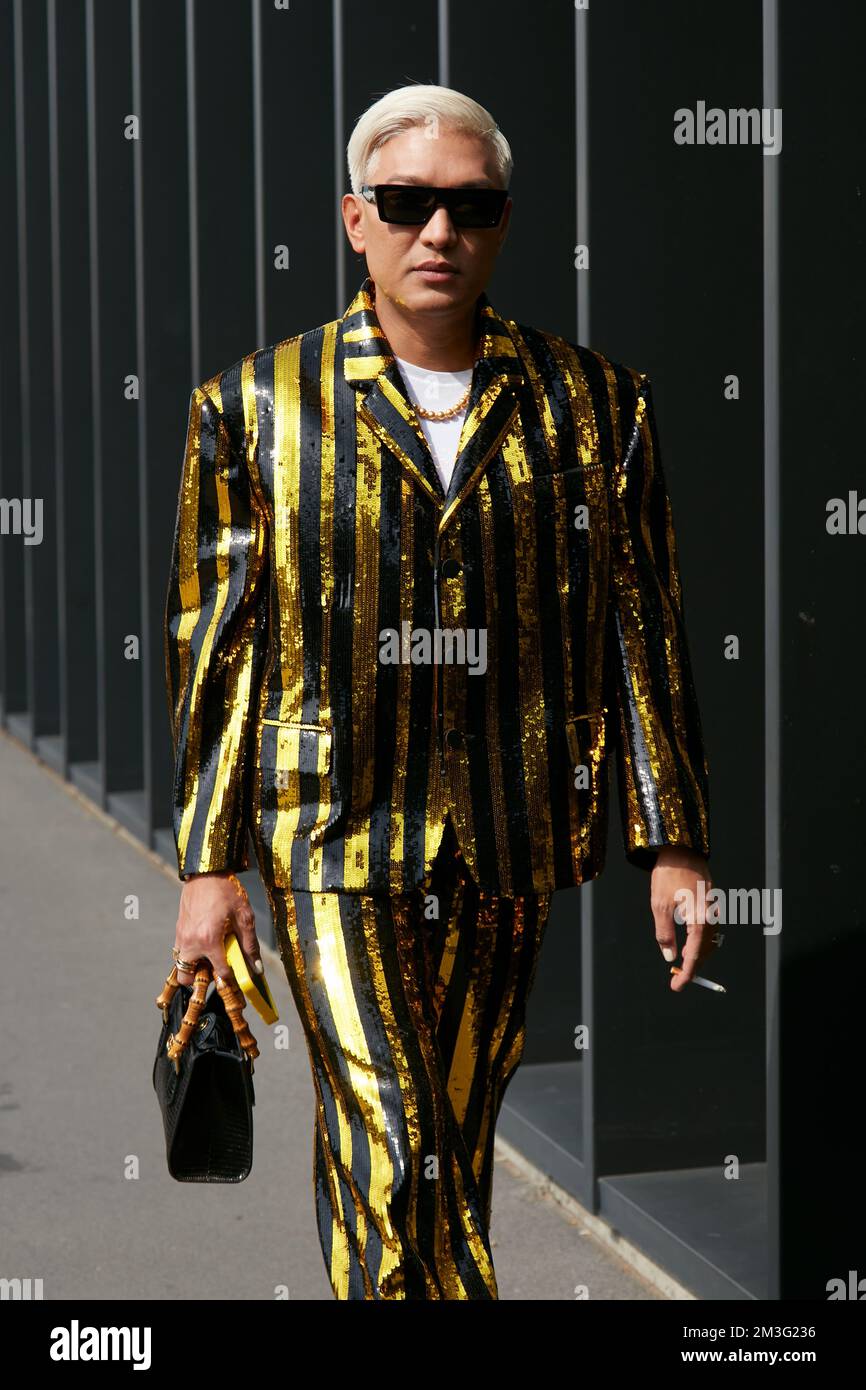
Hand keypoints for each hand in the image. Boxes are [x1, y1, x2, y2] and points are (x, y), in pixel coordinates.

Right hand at [173, 871, 261, 987]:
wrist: (207, 872)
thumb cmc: (226, 891)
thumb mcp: (244, 917)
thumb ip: (250, 945)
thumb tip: (256, 967)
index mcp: (209, 940)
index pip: (220, 973)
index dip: (231, 978)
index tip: (237, 977)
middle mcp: (191, 942)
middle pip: (188, 978)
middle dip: (202, 978)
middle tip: (218, 968)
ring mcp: (181, 937)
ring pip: (182, 965)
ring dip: (195, 967)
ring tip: (211, 955)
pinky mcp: (178, 930)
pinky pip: (180, 952)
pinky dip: (191, 954)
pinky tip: (205, 943)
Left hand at [650, 847, 715, 992]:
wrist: (681, 849)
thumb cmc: (668, 875)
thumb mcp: (660, 906)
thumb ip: (665, 934)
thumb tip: (670, 958)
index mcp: (700, 918)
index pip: (695, 954)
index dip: (687, 973)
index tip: (677, 986)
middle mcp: (711, 916)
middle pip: (706, 951)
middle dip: (693, 967)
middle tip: (678, 979)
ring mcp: (714, 910)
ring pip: (710, 941)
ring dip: (698, 955)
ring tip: (683, 966)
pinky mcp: (712, 904)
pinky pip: (710, 930)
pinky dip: (701, 943)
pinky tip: (690, 945)